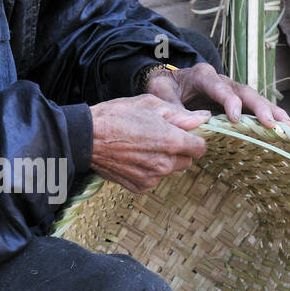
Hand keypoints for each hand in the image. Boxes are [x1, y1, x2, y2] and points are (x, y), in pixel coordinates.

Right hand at [90, 95, 210, 192]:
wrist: (86, 137)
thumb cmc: (117, 115)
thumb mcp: (151, 105)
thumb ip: (180, 114)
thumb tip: (203, 117)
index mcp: (172, 141)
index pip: (200, 148)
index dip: (195, 139)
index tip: (184, 133)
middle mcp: (165, 164)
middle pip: (187, 161)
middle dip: (180, 150)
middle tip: (160, 136)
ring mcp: (152, 178)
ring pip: (170, 170)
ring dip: (164, 160)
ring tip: (143, 145)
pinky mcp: (139, 186)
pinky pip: (153, 179)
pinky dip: (148, 170)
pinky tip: (133, 157)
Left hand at [144, 62, 289, 129]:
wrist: (166, 82)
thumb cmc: (164, 88)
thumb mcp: (160, 94)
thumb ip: (172, 107)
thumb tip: (188, 124)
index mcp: (202, 75)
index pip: (218, 87)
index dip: (229, 101)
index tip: (236, 117)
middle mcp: (220, 80)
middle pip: (243, 91)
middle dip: (259, 107)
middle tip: (271, 123)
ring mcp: (230, 89)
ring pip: (254, 98)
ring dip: (271, 111)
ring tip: (288, 125)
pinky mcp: (235, 100)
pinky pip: (254, 107)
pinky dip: (269, 115)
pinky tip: (283, 126)